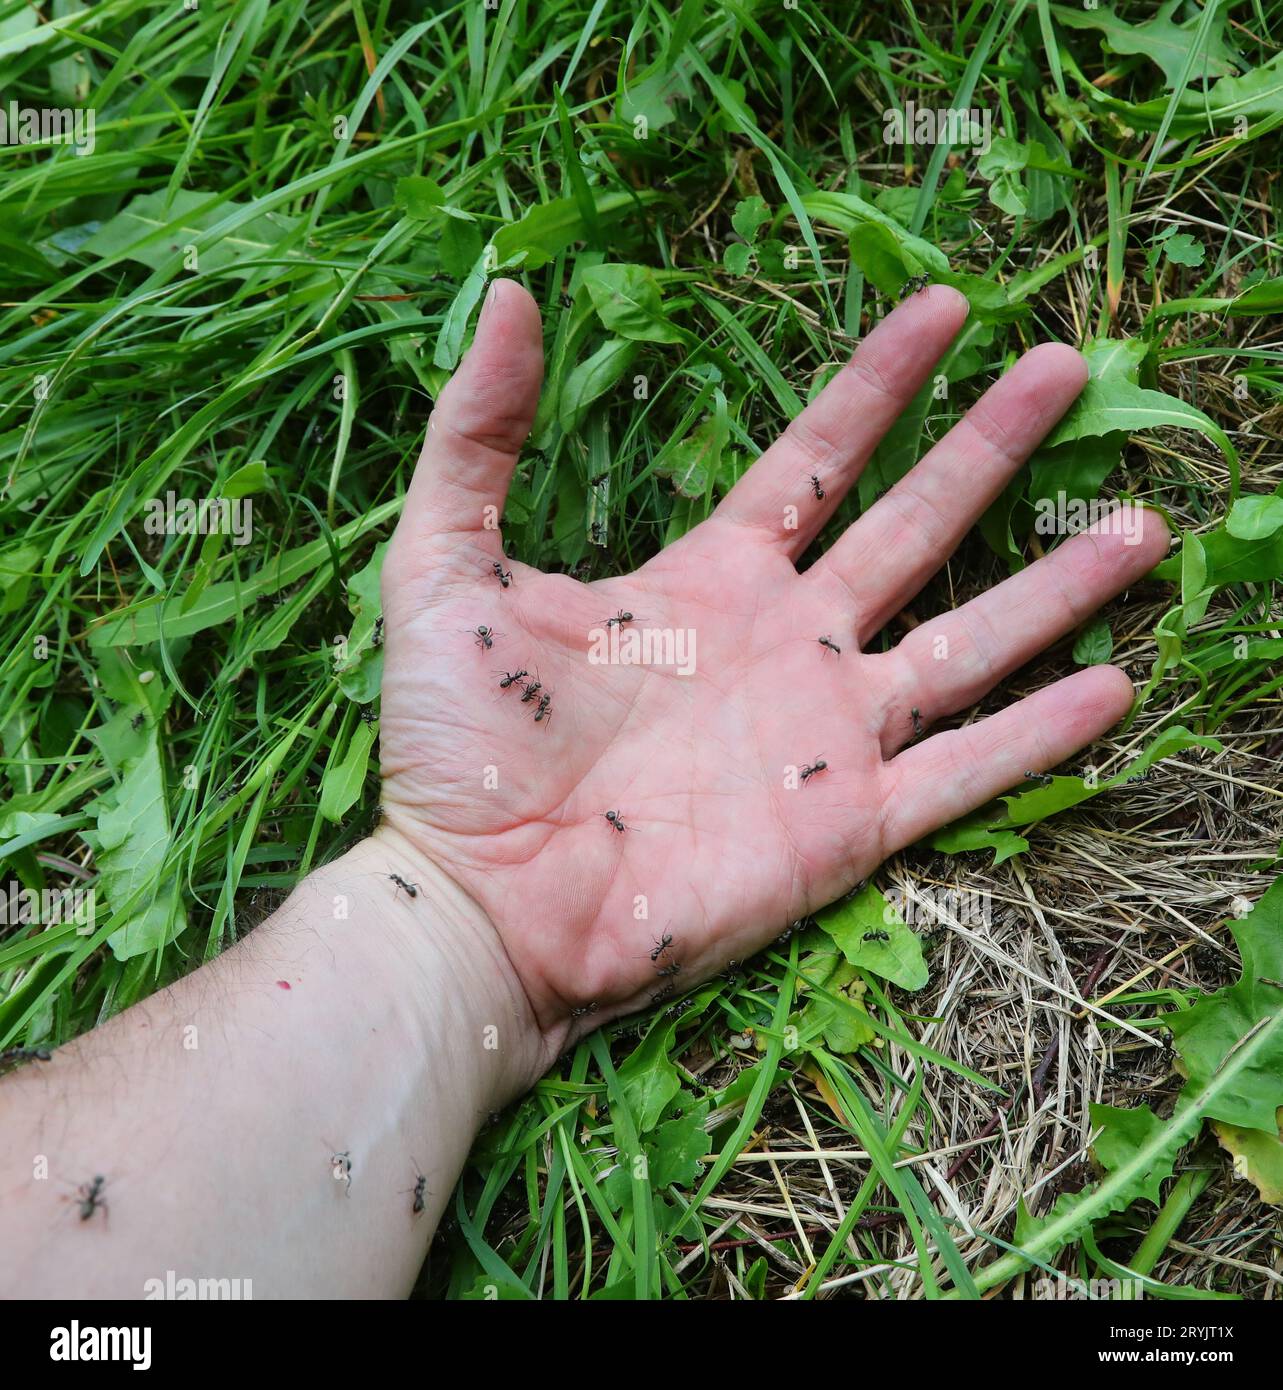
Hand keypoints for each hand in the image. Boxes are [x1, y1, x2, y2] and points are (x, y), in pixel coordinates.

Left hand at [376, 280, 1165, 1046]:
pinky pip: (964, 771)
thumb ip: (479, 434)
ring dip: (1054, 588)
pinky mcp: (847, 826)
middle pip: (914, 524)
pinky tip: (1113, 688)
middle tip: (1067, 368)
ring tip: (1143, 526)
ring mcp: (826, 734)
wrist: (485, 898)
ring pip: (968, 643)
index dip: (879, 381)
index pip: (817, 456)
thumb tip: (508, 295)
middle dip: (990, 446)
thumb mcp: (447, 566)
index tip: (947, 305)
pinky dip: (1037, 736)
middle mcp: (785, 642)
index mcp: (709, 577)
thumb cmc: (459, 743)